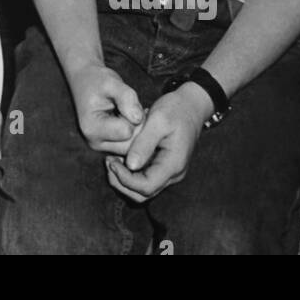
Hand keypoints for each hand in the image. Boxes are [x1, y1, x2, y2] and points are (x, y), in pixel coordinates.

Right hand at [70, 64, 146, 154]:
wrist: (85, 80)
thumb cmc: (97, 80)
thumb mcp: (111, 82)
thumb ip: (126, 98)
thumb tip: (138, 119)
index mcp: (92, 128)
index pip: (127, 131)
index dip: (133, 115)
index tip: (127, 100)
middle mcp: (95, 142)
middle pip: (132, 144)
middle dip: (138, 124)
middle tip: (132, 104)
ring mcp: (102, 146)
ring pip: (134, 146)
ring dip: (138, 128)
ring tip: (129, 109)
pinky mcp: (109, 146)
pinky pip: (132, 145)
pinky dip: (136, 131)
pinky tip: (130, 117)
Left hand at [104, 83, 210, 201]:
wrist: (191, 106)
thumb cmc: (175, 109)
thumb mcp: (158, 120)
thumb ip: (144, 144)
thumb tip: (130, 165)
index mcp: (173, 164)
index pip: (146, 186)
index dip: (125, 179)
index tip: (110, 161)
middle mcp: (173, 174)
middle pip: (144, 194)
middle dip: (122, 182)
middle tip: (108, 162)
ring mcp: (170, 172)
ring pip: (144, 190)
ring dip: (125, 180)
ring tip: (111, 160)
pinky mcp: (164, 167)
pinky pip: (146, 179)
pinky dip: (131, 174)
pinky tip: (120, 158)